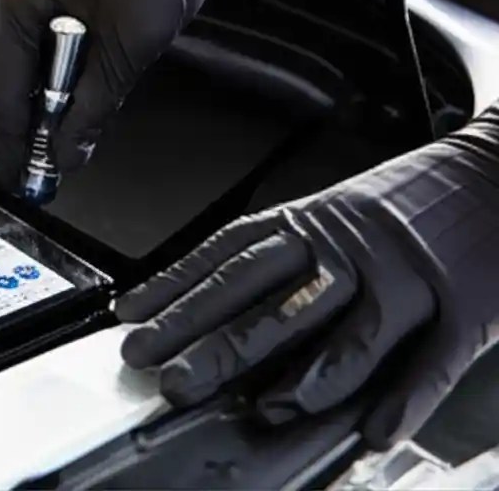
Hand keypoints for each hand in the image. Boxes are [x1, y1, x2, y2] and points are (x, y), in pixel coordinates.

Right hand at [0, 0, 269, 189]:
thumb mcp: (132, 43)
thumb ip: (92, 106)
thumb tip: (67, 151)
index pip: (2, 83)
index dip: (14, 137)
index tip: (20, 174)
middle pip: (6, 68)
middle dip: (32, 116)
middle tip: (48, 161)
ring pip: (22, 49)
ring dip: (47, 87)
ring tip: (72, 124)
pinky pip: (36, 25)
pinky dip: (56, 57)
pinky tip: (78, 79)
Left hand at [116, 105, 498, 448]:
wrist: (498, 168)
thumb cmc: (410, 199)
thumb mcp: (332, 211)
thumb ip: (282, 254)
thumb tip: (210, 294)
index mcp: (310, 221)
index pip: (227, 257)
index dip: (175, 290)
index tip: (131, 319)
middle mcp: (350, 245)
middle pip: (270, 297)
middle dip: (214, 340)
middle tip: (170, 375)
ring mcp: (407, 275)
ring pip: (348, 330)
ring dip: (304, 374)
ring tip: (265, 407)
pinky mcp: (467, 305)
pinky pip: (434, 358)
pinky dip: (407, 396)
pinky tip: (375, 426)